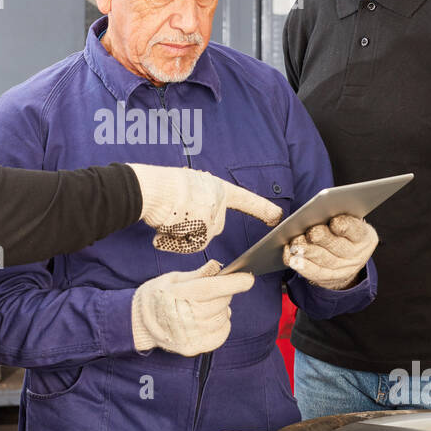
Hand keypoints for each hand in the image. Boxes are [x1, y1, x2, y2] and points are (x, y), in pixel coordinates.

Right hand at [128, 164, 281, 253]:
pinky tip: (165, 228)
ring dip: (181, 234)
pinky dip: (175, 241)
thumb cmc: (165, 186)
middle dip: (194, 227)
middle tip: (175, 215)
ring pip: (200, 239)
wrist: (153, 189)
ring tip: (167, 218)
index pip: (246, 200)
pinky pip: (189, 245)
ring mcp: (213, 218)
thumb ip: (202, 200)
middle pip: (213, 227)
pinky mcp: (204, 231)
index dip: (262, 208)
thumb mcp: (190, 185)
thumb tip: (198, 216)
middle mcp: (220, 203)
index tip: (277, 215)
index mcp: (219, 188)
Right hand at [131, 260, 254, 355]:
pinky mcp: (192, 348)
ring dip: (223, 309)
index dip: (233, 283)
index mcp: (177, 294)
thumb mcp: (173, 279)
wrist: (139, 322)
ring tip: (210, 305)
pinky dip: (222, 326)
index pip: (212, 288)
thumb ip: (198, 275)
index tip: (248, 278)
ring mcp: (188, 335)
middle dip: (225, 293)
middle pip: (221, 302)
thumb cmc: (158, 295)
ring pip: (223, 318)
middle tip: (215, 290)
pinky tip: (211, 319)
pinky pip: (220, 335)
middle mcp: (182, 316)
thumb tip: (218, 267)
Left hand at [283, 215, 377, 289]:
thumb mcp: (350, 223)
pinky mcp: (328, 279)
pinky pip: (314, 273)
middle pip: (338, 246)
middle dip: (323, 238)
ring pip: (324, 260)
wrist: (349, 261)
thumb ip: (339, 215)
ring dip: (308, 252)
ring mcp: (343, 269)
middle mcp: (355, 255)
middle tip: (312, 232)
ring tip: (296, 244)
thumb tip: (320, 209)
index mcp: (363, 236)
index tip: (334, 221)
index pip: (356, 231)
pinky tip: (292, 258)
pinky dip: (302, 266)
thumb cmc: (344, 233)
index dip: (345, 226)